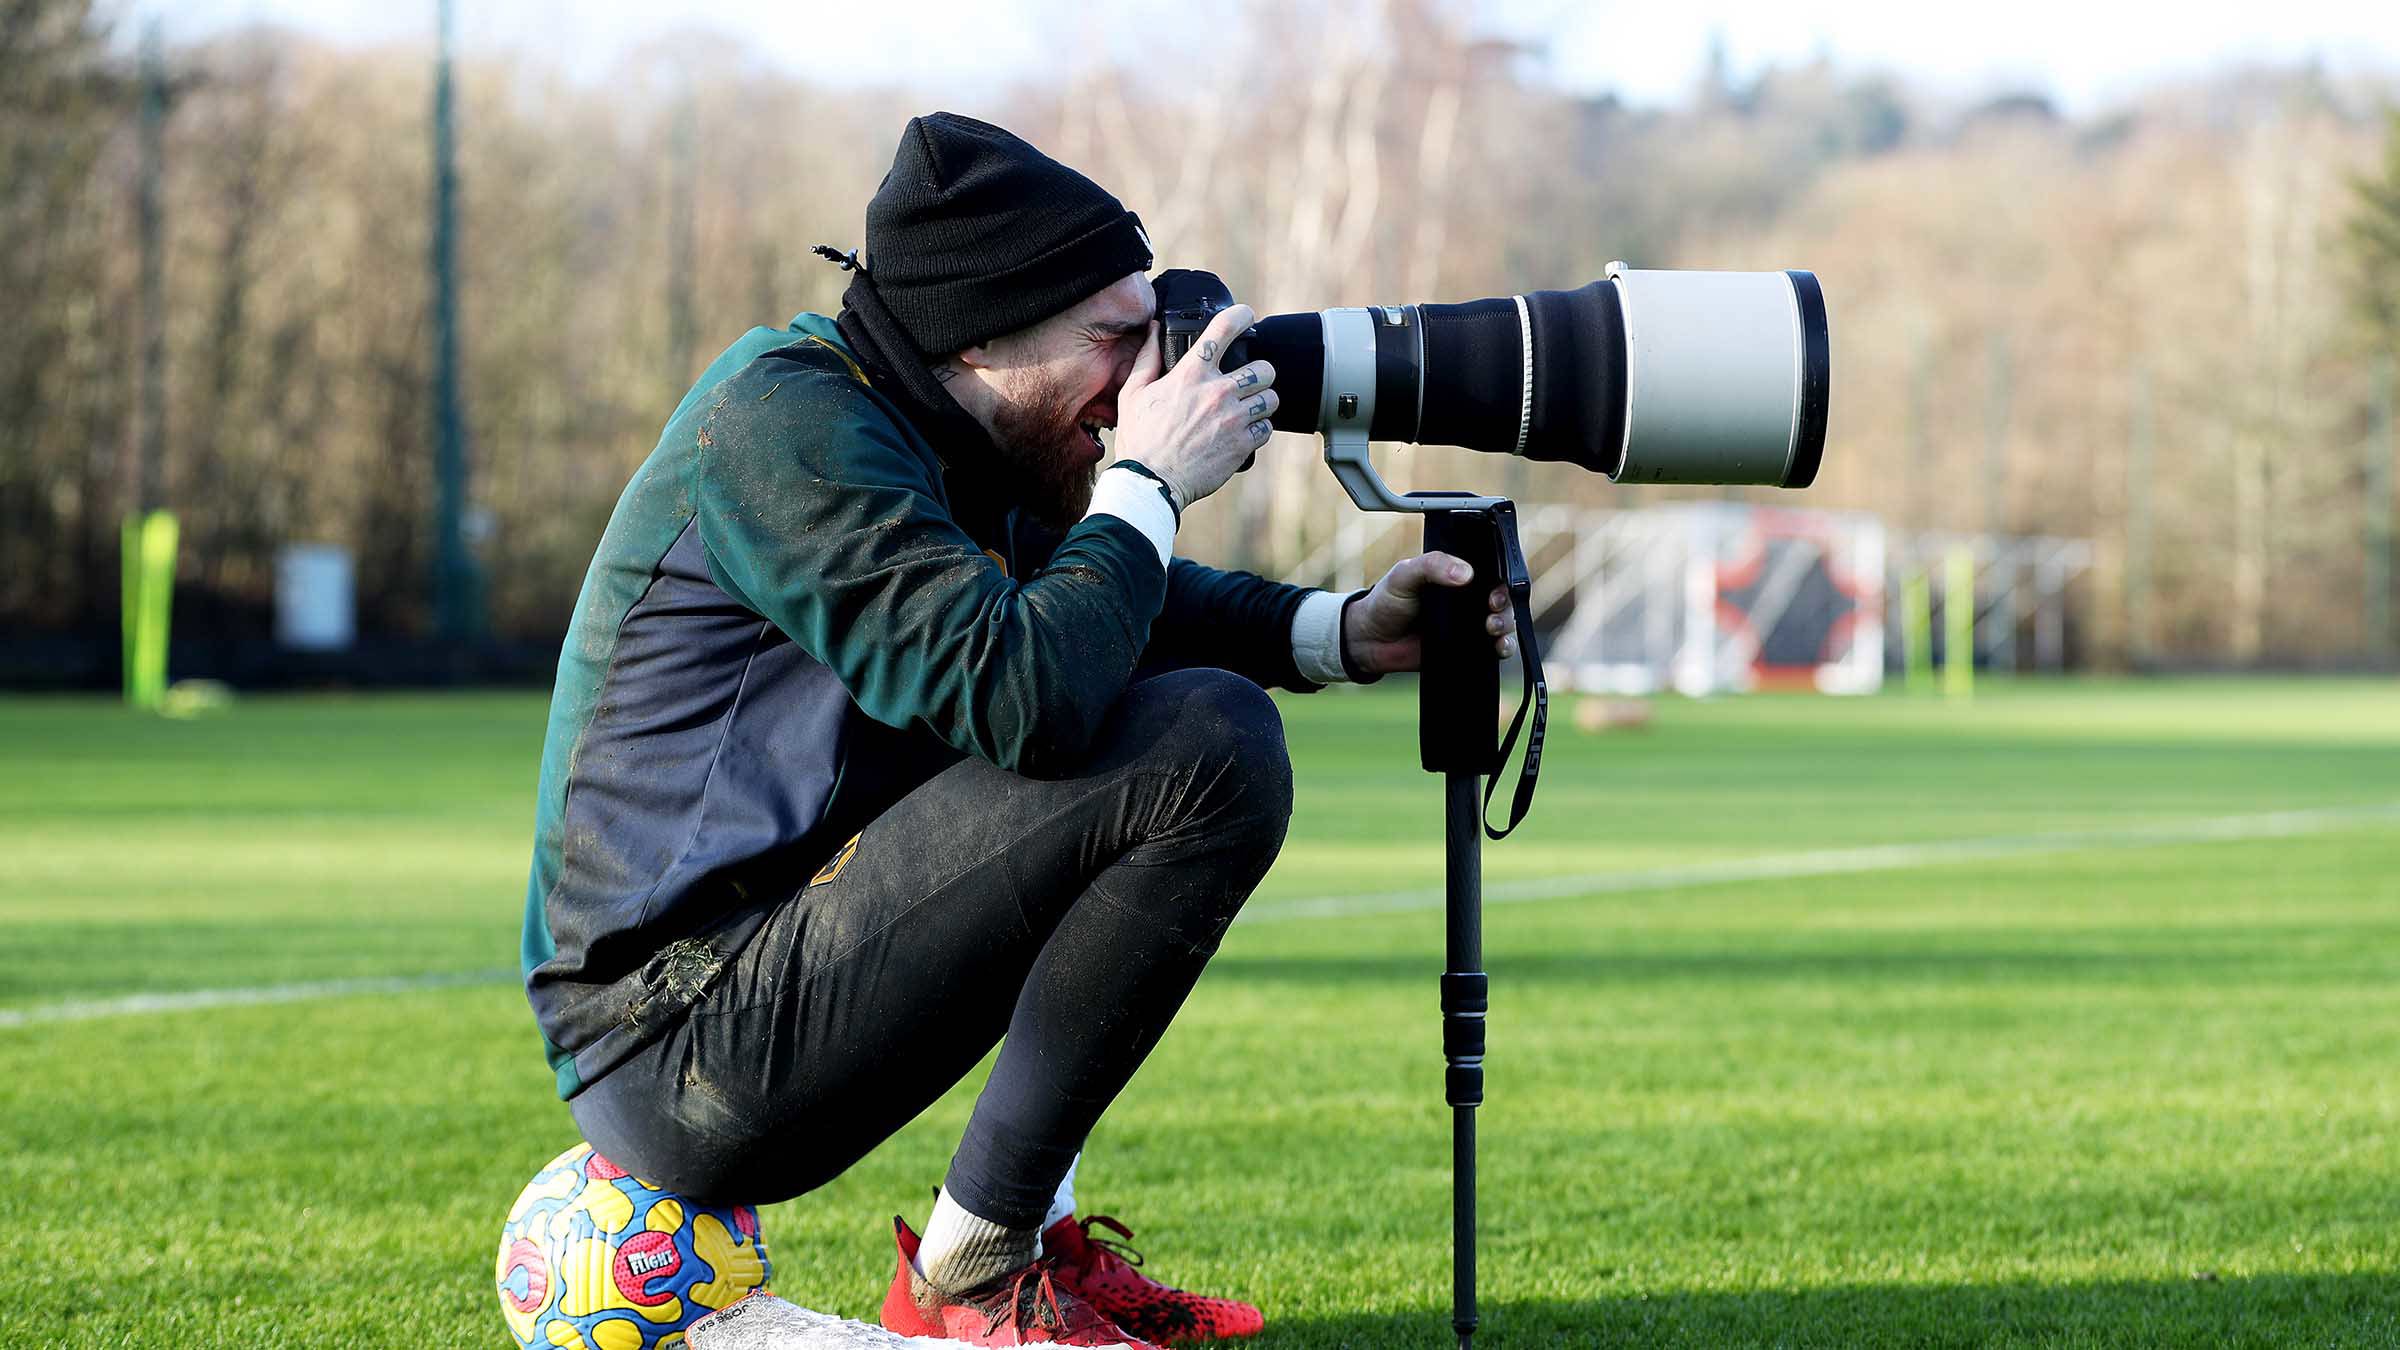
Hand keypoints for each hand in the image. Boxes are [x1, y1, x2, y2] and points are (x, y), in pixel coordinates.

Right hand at [1111, 305, 1277, 507]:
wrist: (1151, 482)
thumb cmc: (1140, 439)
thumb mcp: (1133, 393)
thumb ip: (1146, 358)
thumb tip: (1152, 329)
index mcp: (1191, 374)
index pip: (1224, 329)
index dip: (1240, 316)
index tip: (1245, 317)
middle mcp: (1217, 392)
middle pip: (1263, 368)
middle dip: (1259, 373)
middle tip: (1248, 381)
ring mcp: (1234, 418)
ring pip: (1271, 398)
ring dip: (1262, 401)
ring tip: (1247, 409)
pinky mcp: (1243, 444)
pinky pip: (1267, 428)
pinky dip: (1259, 430)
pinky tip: (1242, 433)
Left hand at [1342, 552, 1514, 676]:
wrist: (1370, 640)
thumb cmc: (1386, 601)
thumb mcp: (1405, 573)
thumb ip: (1432, 565)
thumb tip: (1465, 572)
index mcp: (1455, 575)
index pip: (1490, 572)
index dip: (1499, 579)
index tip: (1494, 589)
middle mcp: (1467, 599)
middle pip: (1502, 598)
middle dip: (1504, 605)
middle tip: (1492, 608)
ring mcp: (1468, 625)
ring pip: (1503, 623)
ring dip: (1506, 626)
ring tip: (1492, 629)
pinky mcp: (1467, 648)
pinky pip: (1493, 649)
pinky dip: (1503, 648)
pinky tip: (1498, 648)